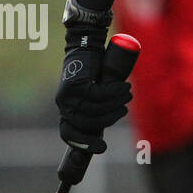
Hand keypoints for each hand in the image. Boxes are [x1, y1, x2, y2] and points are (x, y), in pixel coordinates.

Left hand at [56, 27, 131, 153]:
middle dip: (111, 118)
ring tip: (128, 94)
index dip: (84, 143)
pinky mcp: (78, 84)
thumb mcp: (93, 90)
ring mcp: (69, 95)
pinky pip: (100, 95)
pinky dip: (116, 92)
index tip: (103, 148)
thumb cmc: (93, 68)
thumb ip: (96, 104)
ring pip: (97, 109)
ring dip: (117, 103)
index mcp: (66, 109)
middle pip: (90, 123)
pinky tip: (124, 86)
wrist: (85, 45)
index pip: (68, 133)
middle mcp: (64, 105)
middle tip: (125, 107)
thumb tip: (110, 118)